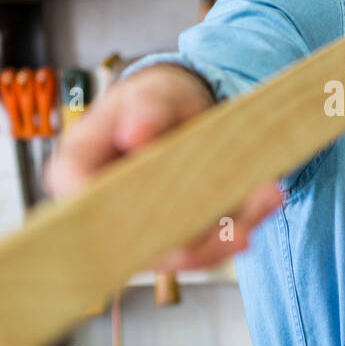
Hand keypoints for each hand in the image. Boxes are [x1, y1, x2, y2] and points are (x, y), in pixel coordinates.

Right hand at [43, 63, 283, 271]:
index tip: (169, 221)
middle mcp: (103, 211)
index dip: (120, 220)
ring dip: (228, 237)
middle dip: (193, 245)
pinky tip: (268, 200)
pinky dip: (242, 223)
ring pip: (180, 252)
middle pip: (139, 245)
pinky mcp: (177, 235)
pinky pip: (207, 242)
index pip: (83, 206)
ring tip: (267, 200)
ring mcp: (140, 229)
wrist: (180, 109)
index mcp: (76, 173)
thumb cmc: (153, 99)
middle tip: (240, 233)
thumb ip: (145, 110)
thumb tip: (136, 137)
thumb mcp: (150, 93)